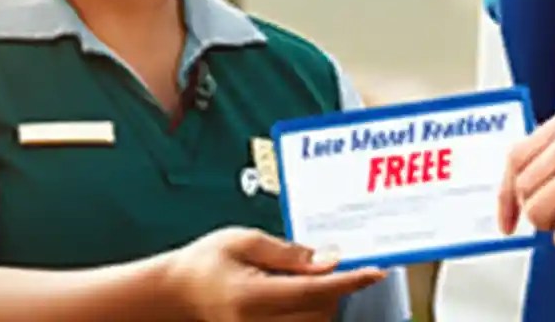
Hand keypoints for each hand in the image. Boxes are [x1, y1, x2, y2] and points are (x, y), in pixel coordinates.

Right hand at [167, 227, 385, 320]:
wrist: (178, 292)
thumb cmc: (207, 262)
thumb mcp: (244, 241)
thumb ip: (289, 253)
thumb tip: (329, 257)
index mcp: (253, 297)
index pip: (313, 291)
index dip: (349, 281)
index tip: (376, 271)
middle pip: (321, 312)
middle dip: (337, 287)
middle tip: (338, 261)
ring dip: (327, 302)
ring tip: (315, 277)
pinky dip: (314, 312)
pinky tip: (310, 295)